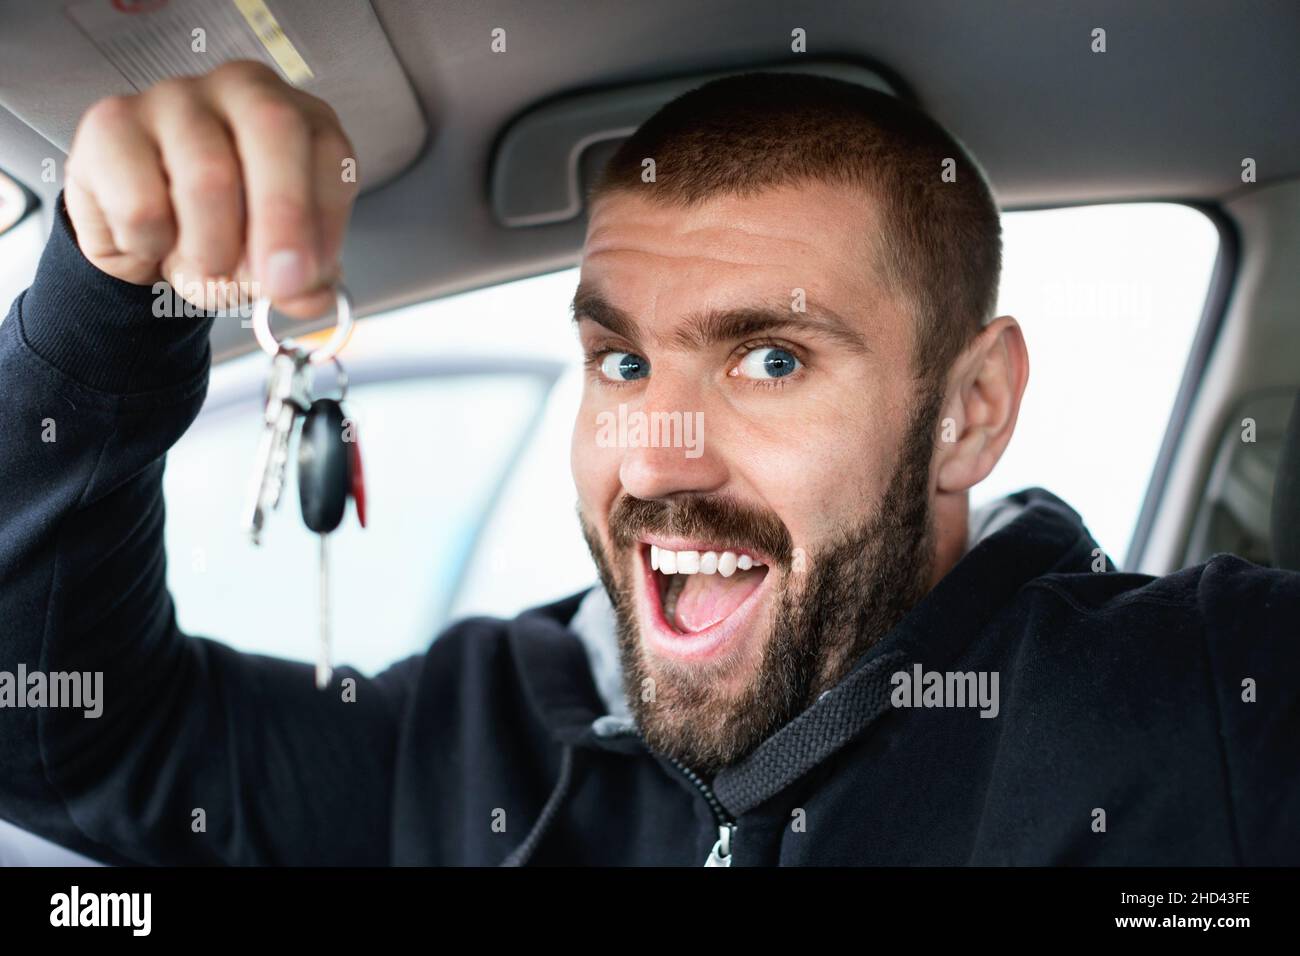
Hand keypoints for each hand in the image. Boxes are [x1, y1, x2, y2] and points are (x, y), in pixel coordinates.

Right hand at [64, 60, 356, 317]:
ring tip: (204, 267)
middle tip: (278, 284)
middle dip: (283, 219)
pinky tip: (151, 240)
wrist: (143, 236)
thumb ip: (304, 281)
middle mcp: (242, 90)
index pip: (330, 152)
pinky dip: (151, 247)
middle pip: (274, 130)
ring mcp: (174, 97)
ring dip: (212, 251)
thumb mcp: (276, 264)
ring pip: (207, 177)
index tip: (307, 277)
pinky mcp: (111, 123)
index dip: (324, 222)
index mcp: (300, 118)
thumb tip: (313, 297)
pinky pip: (141, 204)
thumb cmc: (225, 232)